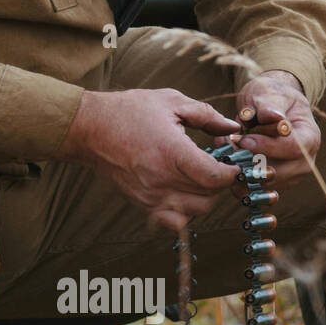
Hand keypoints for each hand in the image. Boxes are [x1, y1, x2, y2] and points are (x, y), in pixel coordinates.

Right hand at [57, 88, 241, 230]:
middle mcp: (161, 180)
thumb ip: (207, 116)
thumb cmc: (130, 111)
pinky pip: (176, 222)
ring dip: (207, 196)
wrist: (91, 130)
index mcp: (171, 152)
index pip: (214, 178)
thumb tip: (233, 129)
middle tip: (220, 165)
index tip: (234, 162)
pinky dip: (187, 212)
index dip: (232, 172)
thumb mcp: (172, 102)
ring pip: (197, 211)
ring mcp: (151, 196)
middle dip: (222, 182)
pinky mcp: (143, 205)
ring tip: (202, 176)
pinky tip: (185, 192)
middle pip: (209, 196)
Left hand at [217, 70, 320, 188]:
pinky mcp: (272, 186)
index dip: (267, 146)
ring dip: (240, 169)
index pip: (293, 149)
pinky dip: (236, 177)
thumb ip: (269, 105)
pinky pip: (252, 190)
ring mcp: (289, 178)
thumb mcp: (270, 92)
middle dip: (250, 161)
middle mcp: (304, 162)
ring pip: (261, 185)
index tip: (244, 139)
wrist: (271, 108)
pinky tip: (227, 158)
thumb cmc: (272, 97)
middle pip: (278, 172)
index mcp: (310, 138)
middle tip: (229, 146)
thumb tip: (272, 117)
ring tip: (226, 148)